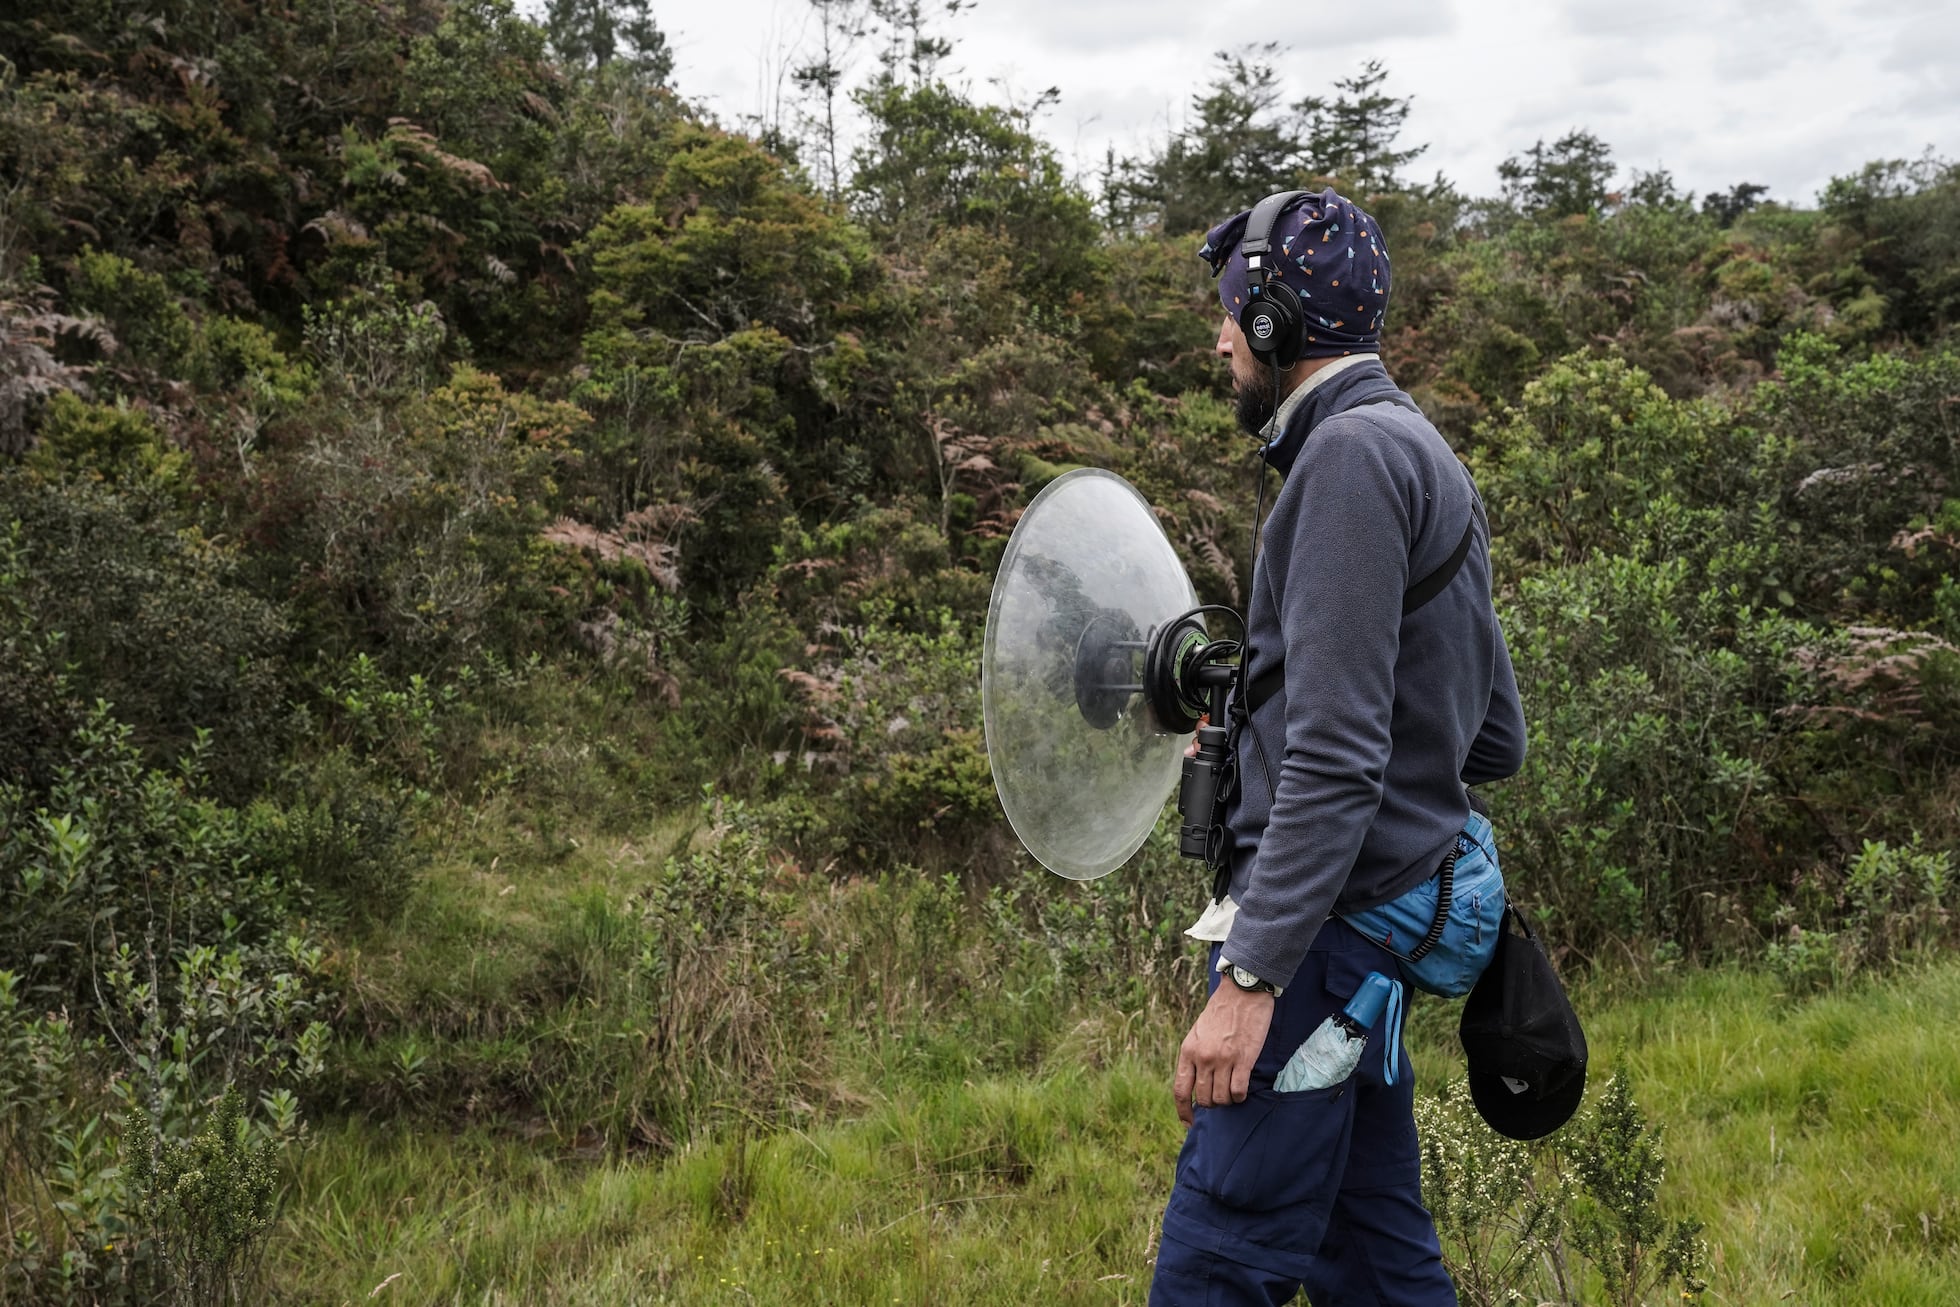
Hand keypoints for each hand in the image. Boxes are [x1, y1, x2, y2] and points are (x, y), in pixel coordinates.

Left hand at [1172, 979, 1273, 1127]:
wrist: (1242, 993)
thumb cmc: (1220, 1012)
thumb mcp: (1198, 1032)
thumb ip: (1194, 1056)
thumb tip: (1195, 1082)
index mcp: (1188, 1051)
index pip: (1180, 1090)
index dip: (1183, 1111)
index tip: (1189, 1123)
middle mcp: (1203, 1058)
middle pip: (1203, 1099)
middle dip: (1212, 1104)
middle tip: (1219, 1097)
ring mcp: (1223, 1060)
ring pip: (1221, 1099)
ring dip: (1227, 1101)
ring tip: (1231, 1091)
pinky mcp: (1243, 1059)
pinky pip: (1238, 1092)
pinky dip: (1240, 1096)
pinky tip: (1241, 1089)